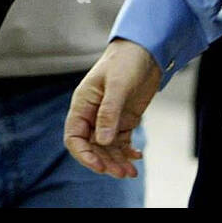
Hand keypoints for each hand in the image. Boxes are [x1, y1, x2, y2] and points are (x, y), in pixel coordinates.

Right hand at [63, 39, 159, 177]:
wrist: (146, 49)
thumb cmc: (126, 60)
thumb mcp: (117, 85)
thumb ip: (109, 112)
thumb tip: (101, 141)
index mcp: (83, 104)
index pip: (74, 137)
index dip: (84, 154)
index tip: (99, 167)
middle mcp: (93, 114)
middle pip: (92, 147)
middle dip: (105, 162)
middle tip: (121, 173)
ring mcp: (109, 118)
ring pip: (107, 148)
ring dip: (117, 161)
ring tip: (130, 173)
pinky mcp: (124, 119)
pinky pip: (122, 142)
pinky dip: (127, 152)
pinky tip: (137, 157)